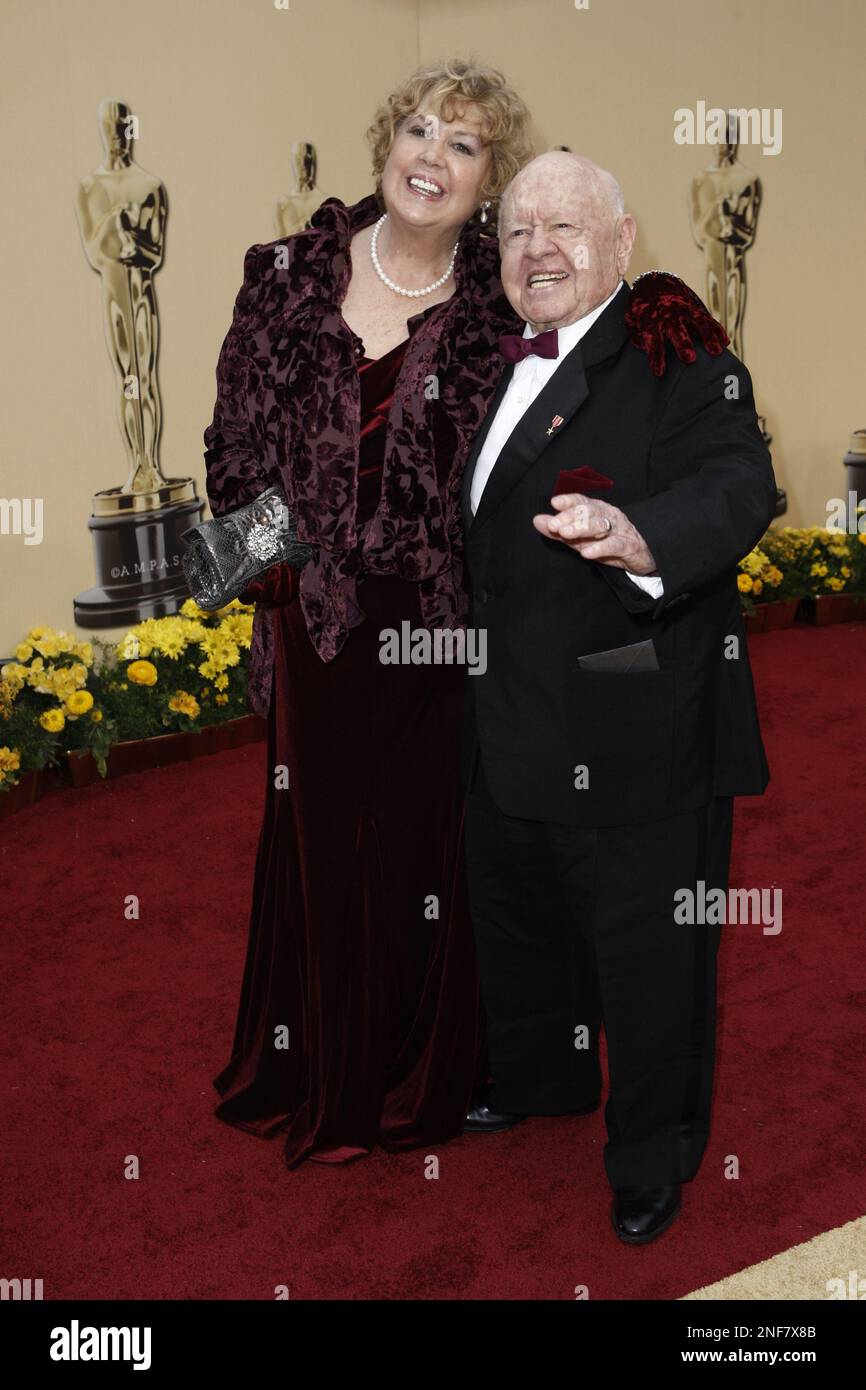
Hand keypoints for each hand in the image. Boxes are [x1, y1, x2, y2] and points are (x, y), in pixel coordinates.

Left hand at [532, 492, 656, 574]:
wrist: (641, 555)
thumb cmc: (608, 543)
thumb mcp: (581, 537)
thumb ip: (559, 530)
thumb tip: (537, 520)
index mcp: (596, 510)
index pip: (582, 501)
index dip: (569, 501)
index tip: (555, 502)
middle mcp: (608, 515)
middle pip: (589, 512)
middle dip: (570, 517)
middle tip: (555, 525)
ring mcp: (620, 529)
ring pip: (600, 525)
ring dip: (582, 528)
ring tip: (566, 534)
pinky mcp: (629, 545)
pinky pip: (615, 545)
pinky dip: (601, 548)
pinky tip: (587, 552)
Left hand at [625, 271, 728, 377]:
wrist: (654, 282)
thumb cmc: (642, 309)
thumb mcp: (632, 320)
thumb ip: (637, 335)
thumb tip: (643, 346)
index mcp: (651, 321)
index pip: (653, 341)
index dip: (656, 357)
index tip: (660, 372)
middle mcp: (669, 316)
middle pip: (677, 331)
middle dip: (683, 344)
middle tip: (689, 358)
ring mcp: (684, 310)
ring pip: (698, 323)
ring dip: (708, 337)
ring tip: (716, 352)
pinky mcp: (695, 308)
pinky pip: (708, 319)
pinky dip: (717, 330)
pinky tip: (725, 342)